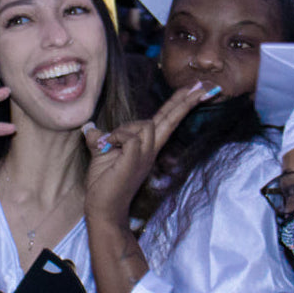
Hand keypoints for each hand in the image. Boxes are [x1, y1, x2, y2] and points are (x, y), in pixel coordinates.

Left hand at [81, 82, 215, 223]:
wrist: (102, 208)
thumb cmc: (103, 184)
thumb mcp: (101, 154)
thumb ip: (101, 139)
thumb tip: (90, 128)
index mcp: (146, 146)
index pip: (165, 120)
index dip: (179, 104)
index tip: (194, 89)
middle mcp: (150, 149)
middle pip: (170, 119)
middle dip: (185, 101)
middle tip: (203, 85)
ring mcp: (145, 154)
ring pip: (144, 124)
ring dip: (124, 130)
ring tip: (110, 145)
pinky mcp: (136, 158)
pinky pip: (129, 135)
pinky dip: (116, 137)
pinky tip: (109, 147)